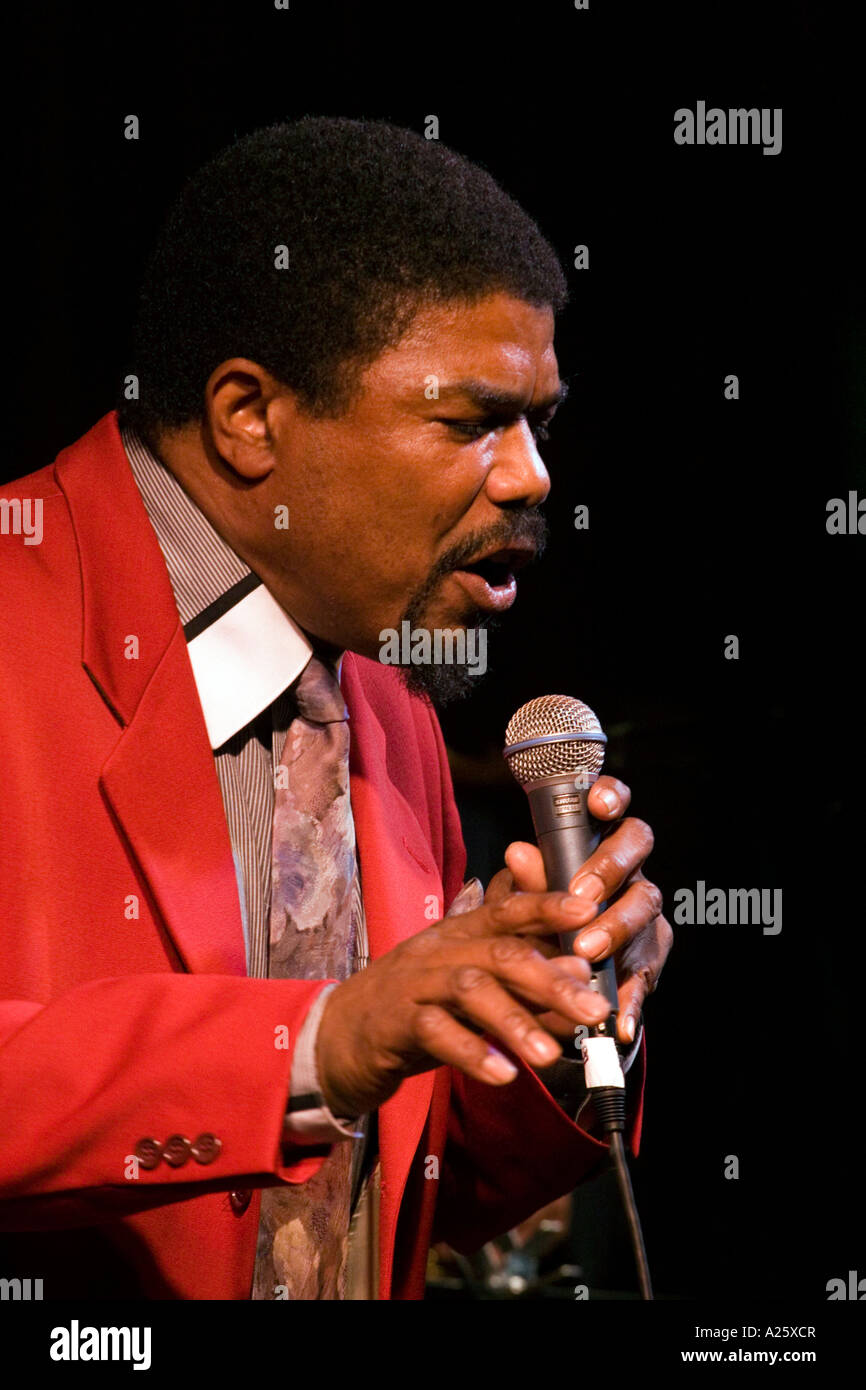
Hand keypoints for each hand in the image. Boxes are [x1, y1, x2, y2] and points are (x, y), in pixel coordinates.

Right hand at [315, 888, 613, 1117]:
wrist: (338, 1037)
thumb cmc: (416, 1009)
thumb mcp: (472, 988)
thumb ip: (523, 978)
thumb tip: (580, 973)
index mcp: (460, 933)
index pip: (507, 910)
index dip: (546, 904)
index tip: (588, 908)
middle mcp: (439, 950)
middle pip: (499, 953)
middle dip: (550, 979)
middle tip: (593, 1008)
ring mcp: (413, 984)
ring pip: (470, 989)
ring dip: (515, 1020)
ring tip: (551, 1054)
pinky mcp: (392, 1023)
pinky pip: (434, 1032)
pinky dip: (471, 1052)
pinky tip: (502, 1073)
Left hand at [489, 775, 672, 1045]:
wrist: (551, 985)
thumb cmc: (537, 926)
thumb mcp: (524, 905)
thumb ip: (527, 882)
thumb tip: (517, 852)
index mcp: (596, 844)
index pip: (614, 806)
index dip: (612, 796)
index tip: (598, 803)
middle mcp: (627, 871)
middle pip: (637, 847)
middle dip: (611, 866)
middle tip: (582, 893)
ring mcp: (644, 916)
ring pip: (646, 906)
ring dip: (616, 927)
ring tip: (586, 950)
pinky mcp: (647, 961)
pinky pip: (645, 976)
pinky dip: (631, 1000)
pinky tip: (618, 1019)